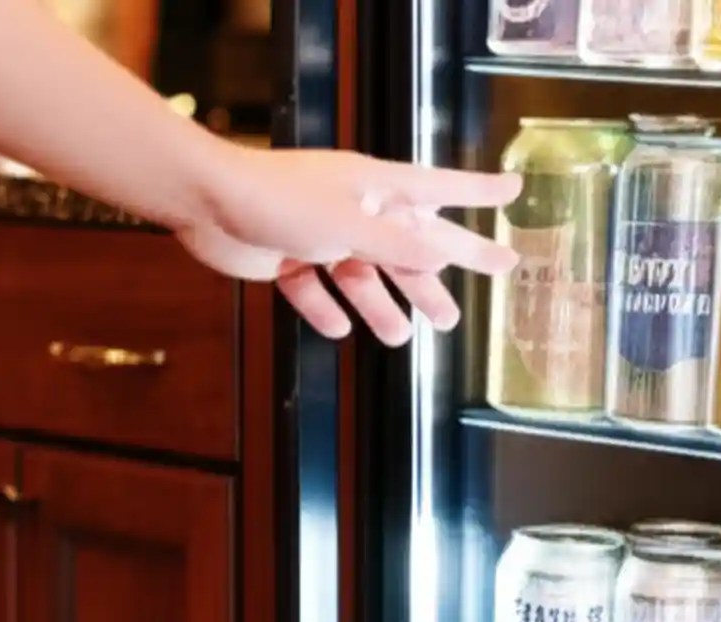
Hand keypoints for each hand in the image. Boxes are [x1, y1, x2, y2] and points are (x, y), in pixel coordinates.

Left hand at [175, 144, 521, 344]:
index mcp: (377, 188)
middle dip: (438, 274)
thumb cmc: (281, 200)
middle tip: (465, 304)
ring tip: (403, 334)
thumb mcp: (352, 225)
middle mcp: (354, 208)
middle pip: (408, 244)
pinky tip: (340, 327)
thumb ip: (399, 245)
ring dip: (381, 304)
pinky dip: (325, 307)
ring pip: (363, 274)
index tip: (514, 192)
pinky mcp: (286, 256)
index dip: (481, 192)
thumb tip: (442, 257)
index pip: (443, 189)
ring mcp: (320, 233)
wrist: (206, 201)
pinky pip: (315, 287)